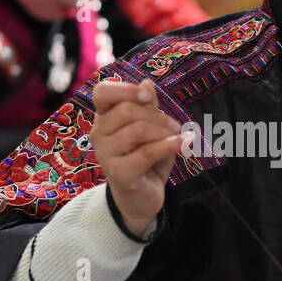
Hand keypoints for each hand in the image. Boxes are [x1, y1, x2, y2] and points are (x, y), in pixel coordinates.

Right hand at [89, 78, 180, 237]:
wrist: (142, 198)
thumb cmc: (146, 159)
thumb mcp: (151, 129)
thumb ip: (148, 108)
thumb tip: (147, 82)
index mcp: (103, 118)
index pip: (102, 92)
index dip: (126, 89)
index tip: (148, 98)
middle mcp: (98, 134)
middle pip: (126, 110)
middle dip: (156, 115)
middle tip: (174, 125)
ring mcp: (105, 155)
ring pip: (137, 130)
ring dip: (164, 131)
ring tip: (177, 137)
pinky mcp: (118, 173)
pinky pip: (146, 152)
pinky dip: (169, 145)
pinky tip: (183, 143)